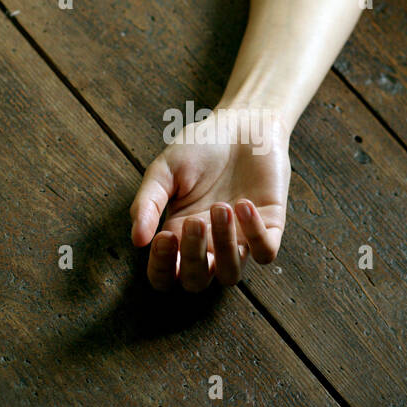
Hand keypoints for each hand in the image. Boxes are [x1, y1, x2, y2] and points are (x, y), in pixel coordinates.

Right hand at [129, 108, 290, 290]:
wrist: (243, 123)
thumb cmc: (201, 146)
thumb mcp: (164, 170)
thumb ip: (148, 203)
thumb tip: (137, 241)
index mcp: (178, 234)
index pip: (165, 274)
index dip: (161, 268)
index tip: (163, 237)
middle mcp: (208, 245)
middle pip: (196, 282)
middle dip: (193, 257)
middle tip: (195, 222)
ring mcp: (240, 240)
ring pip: (230, 275)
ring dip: (224, 246)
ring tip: (222, 207)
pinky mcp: (269, 227)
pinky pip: (265, 252)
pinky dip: (255, 235)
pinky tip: (244, 204)